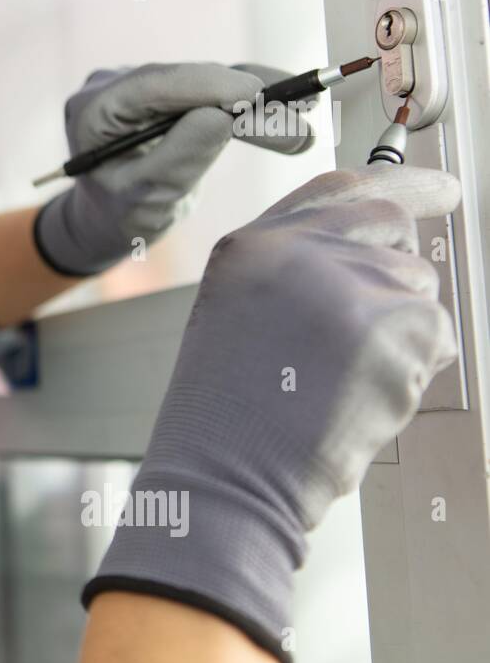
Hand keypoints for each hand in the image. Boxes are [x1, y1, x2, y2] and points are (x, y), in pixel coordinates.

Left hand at [34, 61, 313, 276]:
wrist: (111, 219)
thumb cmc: (119, 217)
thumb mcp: (147, 197)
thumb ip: (180, 156)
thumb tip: (225, 115)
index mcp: (93, 109)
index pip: (154, 84)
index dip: (209, 86)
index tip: (258, 96)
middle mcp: (116, 85)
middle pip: (190, 81)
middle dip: (248, 100)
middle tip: (300, 122)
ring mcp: (144, 85)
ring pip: (211, 82)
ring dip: (263, 100)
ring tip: (306, 121)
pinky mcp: (170, 91)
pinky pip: (216, 89)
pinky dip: (254, 104)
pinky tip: (294, 110)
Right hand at [80, 164, 461, 662]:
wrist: (226, 475)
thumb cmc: (226, 416)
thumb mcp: (237, 317)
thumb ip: (294, 274)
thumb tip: (377, 257)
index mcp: (250, 247)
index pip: (338, 192)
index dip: (399, 187)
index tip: (437, 192)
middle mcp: (298, 253)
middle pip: (391, 228)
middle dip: (404, 267)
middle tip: (392, 313)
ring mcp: (348, 285)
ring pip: (417, 287)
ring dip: (401, 332)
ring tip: (341, 380)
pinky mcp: (393, 328)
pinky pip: (437, 336)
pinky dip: (413, 370)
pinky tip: (361, 398)